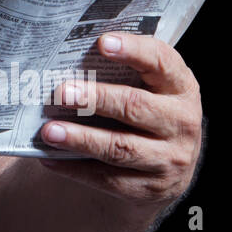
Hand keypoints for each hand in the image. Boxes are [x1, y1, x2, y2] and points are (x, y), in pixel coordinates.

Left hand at [39, 31, 202, 207]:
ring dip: (80, 138)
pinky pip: (109, 179)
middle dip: (96, 99)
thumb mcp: (149, 86)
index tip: (102, 42)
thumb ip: (121, 69)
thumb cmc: (147, 109)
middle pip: (135, 107)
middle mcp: (182, 123)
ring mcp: (170, 159)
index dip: (133, 50)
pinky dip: (76, 168)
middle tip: (61, 92)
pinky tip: (50, 158)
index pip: (161, 61)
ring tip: (49, 131)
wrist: (169, 163)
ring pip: (120, 147)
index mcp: (181, 87)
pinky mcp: (151, 188)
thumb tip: (66, 56)